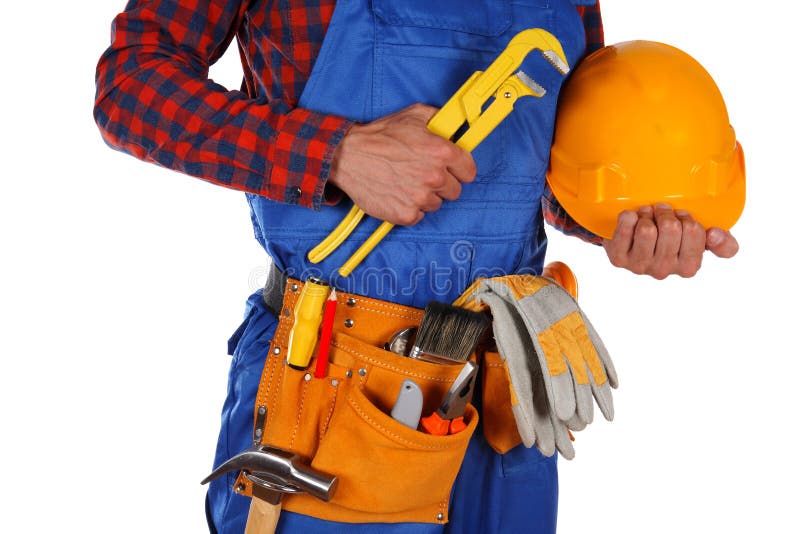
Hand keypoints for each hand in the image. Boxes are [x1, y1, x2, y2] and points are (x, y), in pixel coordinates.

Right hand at [328, 104, 476, 225]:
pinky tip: (398, 193)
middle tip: (422, 173)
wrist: (349, 156)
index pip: (469, 171)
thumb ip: (441, 120)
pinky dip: (410, 208)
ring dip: (425, 196)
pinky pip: (419, 216)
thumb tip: (457, 126)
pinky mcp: (405, 214)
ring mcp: (420, 198)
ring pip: (436, 204)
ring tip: (406, 181)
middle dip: (442, 183)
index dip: (459, 169)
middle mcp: (434, 176)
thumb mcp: (414, 115)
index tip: (452, 169)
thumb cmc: (380, 136)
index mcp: (441, 152)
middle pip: (454, 190)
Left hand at [603, 203, 738, 278]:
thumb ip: (723, 244)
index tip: (680, 217)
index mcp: (688, 267)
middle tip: (659, 214)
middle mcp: (664, 270)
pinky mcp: (618, 258)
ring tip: (645, 217)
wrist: (630, 240)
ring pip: (647, 229)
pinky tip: (631, 220)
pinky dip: (628, 216)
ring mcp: (639, 266)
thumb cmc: (666, 239)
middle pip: (671, 228)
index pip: (696, 232)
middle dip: (665, 213)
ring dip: (646, 215)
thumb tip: (716, 235)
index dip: (687, 217)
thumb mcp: (699, 242)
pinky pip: (626, 227)